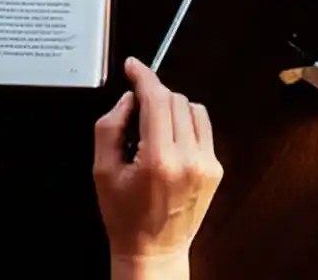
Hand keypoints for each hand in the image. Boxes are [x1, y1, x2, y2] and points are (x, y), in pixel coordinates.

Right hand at [93, 58, 221, 277]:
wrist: (153, 250)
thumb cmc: (126, 216)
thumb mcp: (102, 171)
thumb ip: (110, 128)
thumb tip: (128, 99)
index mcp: (159, 160)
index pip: (157, 99)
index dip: (144, 76)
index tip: (134, 66)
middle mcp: (189, 159)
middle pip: (176, 100)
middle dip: (154, 95)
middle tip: (135, 110)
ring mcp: (207, 163)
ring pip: (194, 109)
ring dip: (172, 108)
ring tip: (153, 129)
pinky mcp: (216, 168)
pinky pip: (204, 129)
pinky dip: (186, 124)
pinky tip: (170, 141)